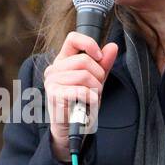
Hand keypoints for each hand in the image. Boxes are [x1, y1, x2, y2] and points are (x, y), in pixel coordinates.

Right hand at [42, 32, 119, 161]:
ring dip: (95, 89)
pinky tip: (89, 103)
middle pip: (84, 60)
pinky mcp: (54, 94)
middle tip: (96, 89)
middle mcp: (54, 68)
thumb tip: (113, 47)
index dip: (89, 44)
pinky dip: (91, 98)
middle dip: (98, 76)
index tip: (99, 57)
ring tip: (91, 98)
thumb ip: (103, 64)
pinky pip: (81, 90)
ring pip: (84, 75)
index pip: (73, 38)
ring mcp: (52, 81)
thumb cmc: (81, 102)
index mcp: (63, 60)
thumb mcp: (95, 80)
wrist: (71, 126)